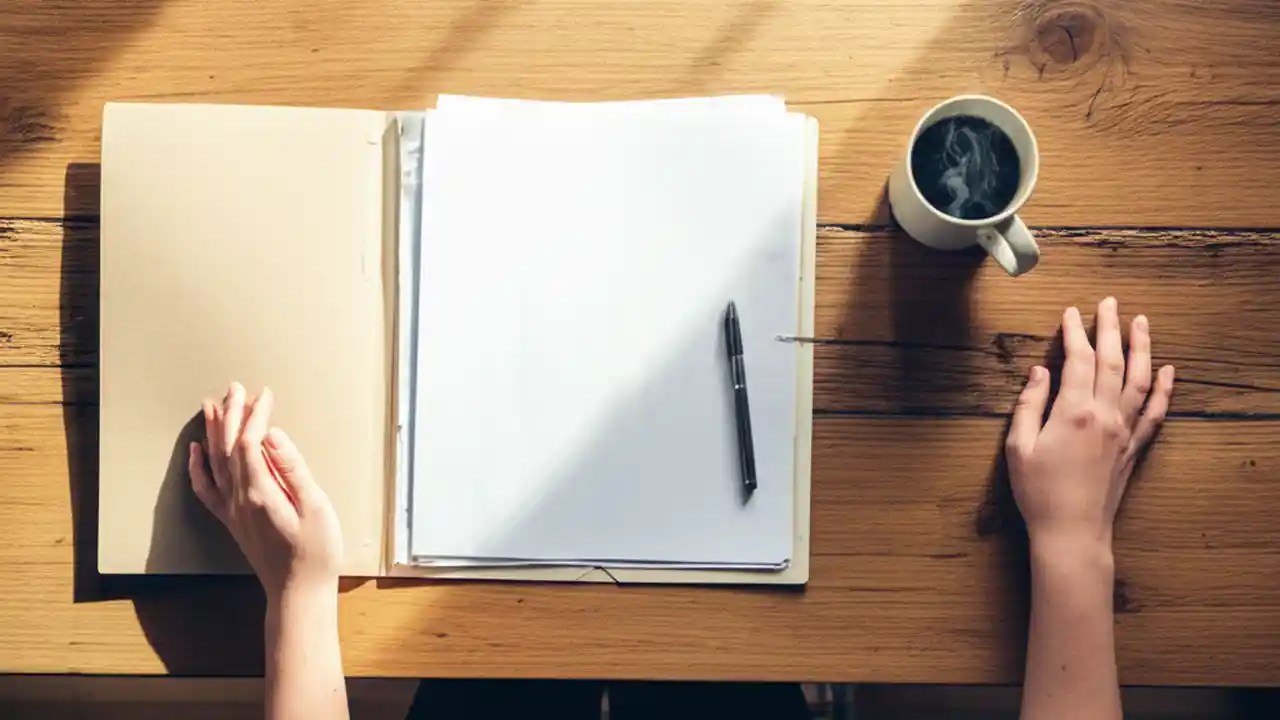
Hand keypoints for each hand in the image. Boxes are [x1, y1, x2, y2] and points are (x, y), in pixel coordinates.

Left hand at [188, 382, 342, 599]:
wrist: (298, 593)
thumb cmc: (315, 553)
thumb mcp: (316, 507)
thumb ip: (293, 469)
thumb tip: (273, 436)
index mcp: (261, 492)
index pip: (251, 442)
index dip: (256, 414)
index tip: (265, 394)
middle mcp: (240, 499)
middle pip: (227, 447)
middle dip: (230, 414)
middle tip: (235, 388)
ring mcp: (233, 510)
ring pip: (215, 462)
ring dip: (213, 432)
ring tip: (212, 406)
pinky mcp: (233, 520)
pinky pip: (207, 488)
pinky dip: (198, 467)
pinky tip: (196, 451)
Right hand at [1006, 298, 1174, 552]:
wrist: (1072, 532)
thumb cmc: (1038, 492)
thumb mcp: (1018, 447)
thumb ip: (1028, 405)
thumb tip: (1039, 372)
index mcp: (1073, 412)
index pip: (1078, 360)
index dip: (1074, 333)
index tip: (1070, 313)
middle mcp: (1105, 416)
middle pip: (1112, 361)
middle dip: (1110, 328)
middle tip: (1108, 303)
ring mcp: (1124, 431)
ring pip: (1139, 379)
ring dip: (1141, 347)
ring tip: (1140, 322)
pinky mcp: (1134, 448)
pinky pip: (1155, 412)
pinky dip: (1163, 389)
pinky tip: (1167, 371)